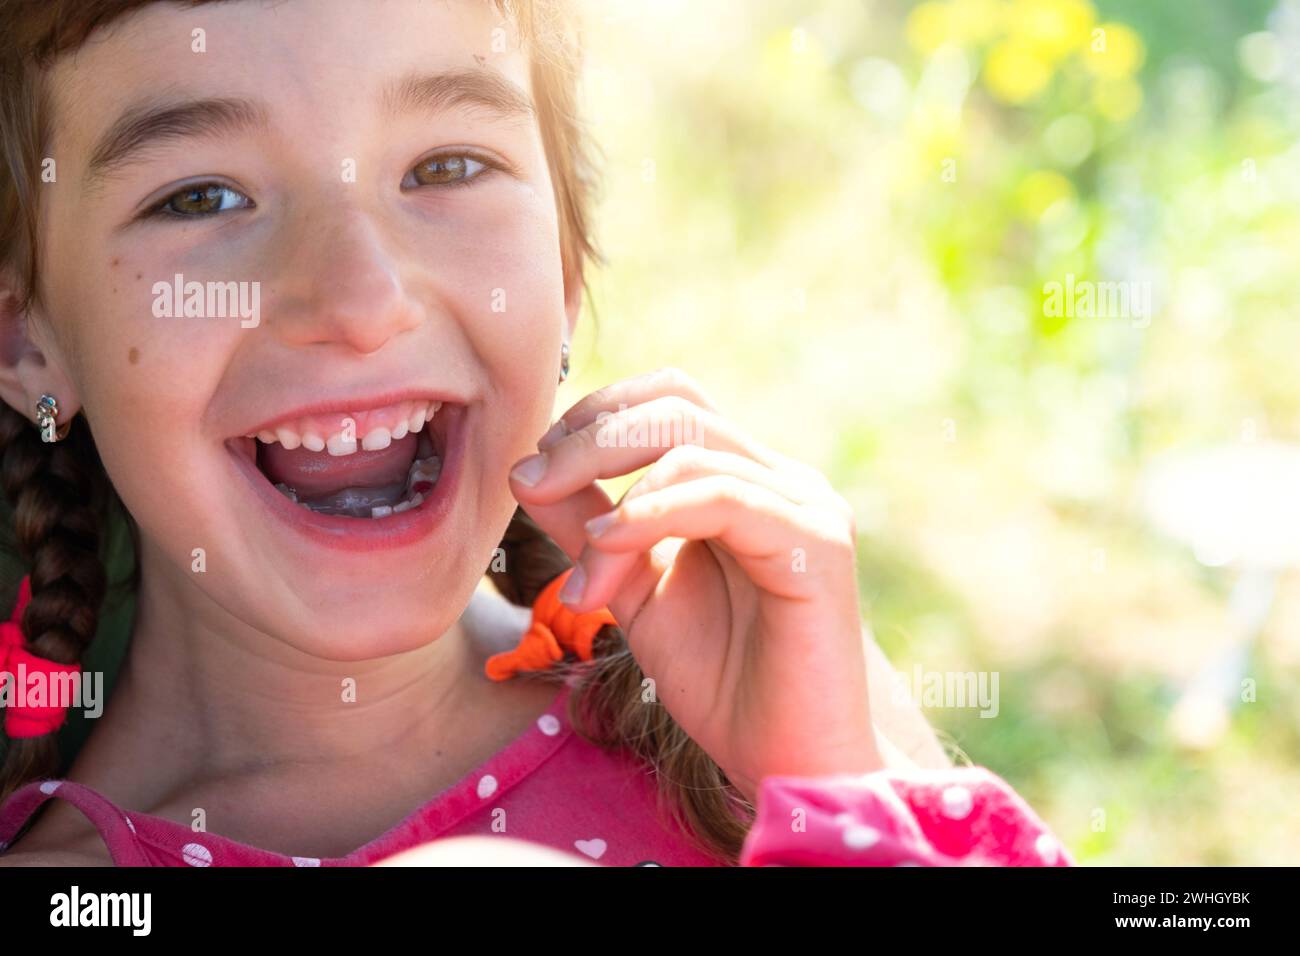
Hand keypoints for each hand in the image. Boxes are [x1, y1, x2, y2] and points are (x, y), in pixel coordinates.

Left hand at [508, 367, 883, 803]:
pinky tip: (609, 547)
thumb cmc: (719, 683)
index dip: (598, 415)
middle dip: (590, 436)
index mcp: (744, 482)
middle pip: (677, 408)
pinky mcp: (817, 543)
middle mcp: (781, 480)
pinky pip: (724, 497)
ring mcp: (805, 505)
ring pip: (693, 447)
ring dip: (613, 501)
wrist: (785, 763)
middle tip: (529, 480)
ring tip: (582, 571)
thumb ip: (590, 530)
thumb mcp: (631, 593)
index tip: (535, 465)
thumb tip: (527, 472)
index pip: (671, 403)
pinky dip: (654, 512)